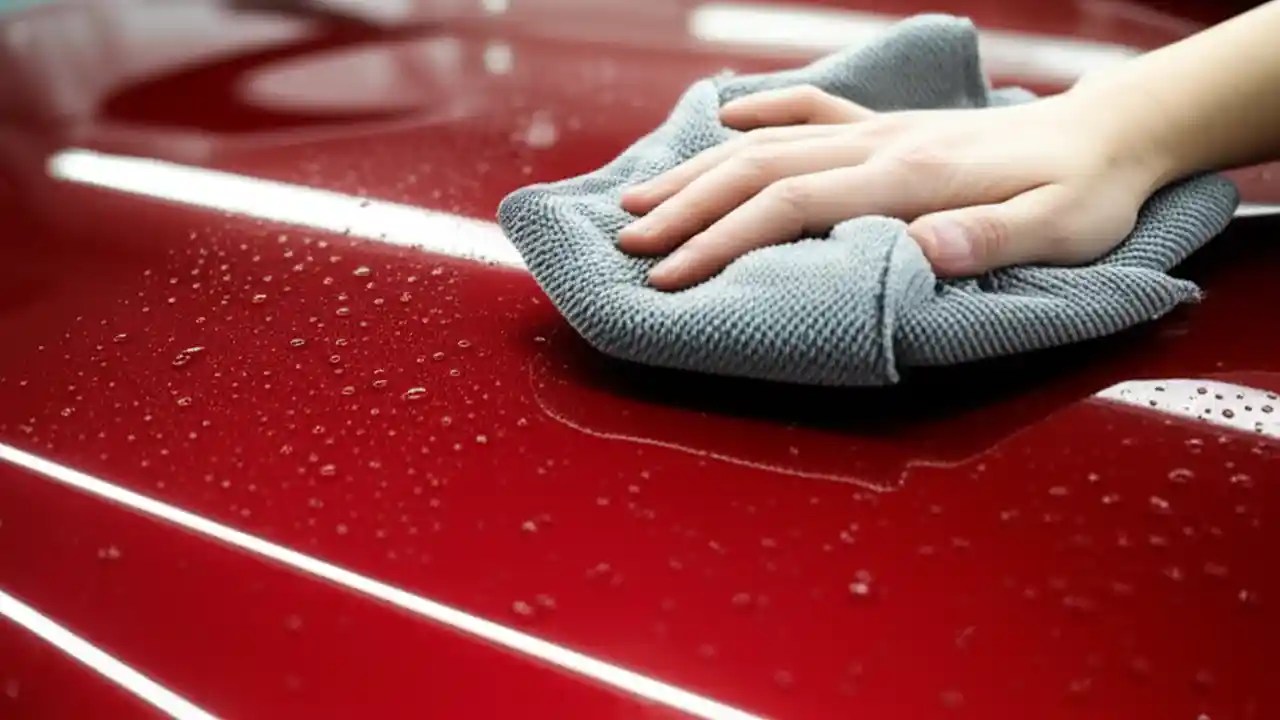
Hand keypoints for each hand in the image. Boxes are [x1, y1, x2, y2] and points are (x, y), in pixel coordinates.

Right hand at [618, 85, 1164, 290]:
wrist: (1111, 132)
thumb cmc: (1089, 194)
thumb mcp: (1063, 228)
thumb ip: (991, 239)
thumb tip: (922, 251)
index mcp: (909, 176)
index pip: (790, 205)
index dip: (721, 240)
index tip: (668, 277)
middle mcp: (880, 145)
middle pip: (757, 171)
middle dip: (686, 209)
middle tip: (627, 244)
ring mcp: (878, 130)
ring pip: (767, 142)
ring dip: (699, 172)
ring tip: (641, 200)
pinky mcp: (887, 127)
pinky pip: (806, 112)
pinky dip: (757, 118)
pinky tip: (720, 123)